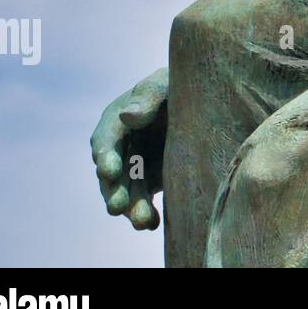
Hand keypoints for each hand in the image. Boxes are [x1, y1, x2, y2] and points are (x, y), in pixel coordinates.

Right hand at [89, 68, 167, 230]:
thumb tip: (127, 115)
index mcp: (117, 120)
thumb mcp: (164, 84)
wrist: (201, 99)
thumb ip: (148, 96)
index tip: (108, 171)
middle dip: (115, 191)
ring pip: (128, 191)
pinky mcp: (150, 179)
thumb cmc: (177, 85)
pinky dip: (146, 212)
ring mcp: (134, 165)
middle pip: (112, 172)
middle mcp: (120, 147)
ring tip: (142, 222)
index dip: (106, 156)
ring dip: (132, 208)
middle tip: (118, 207)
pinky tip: (153, 224)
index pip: (106, 140)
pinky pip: (144, 199)